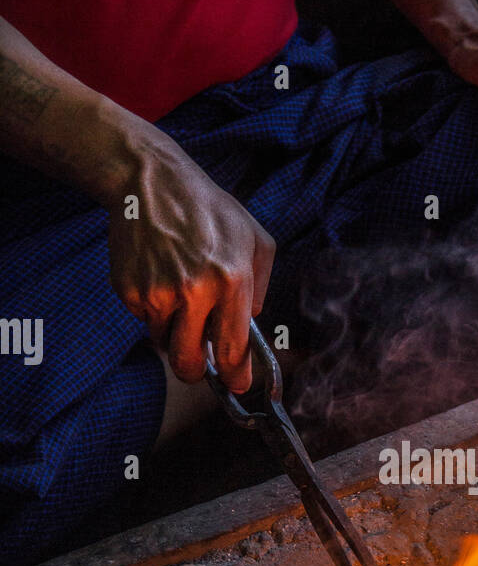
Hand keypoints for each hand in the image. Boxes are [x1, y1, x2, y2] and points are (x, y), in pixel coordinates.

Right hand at [108, 133, 274, 392]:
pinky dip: (154, 309)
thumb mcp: (254, 239)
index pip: (232, 349)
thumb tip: (251, 325)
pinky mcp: (128, 290)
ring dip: (174, 332)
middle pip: (188, 363)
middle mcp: (193, 291)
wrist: (150, 181)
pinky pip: (144, 320)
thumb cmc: (209, 210)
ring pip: (165, 342)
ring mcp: (156, 293)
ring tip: (180, 294)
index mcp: (230, 279)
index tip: (237, 384)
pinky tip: (160, 276)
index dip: (235, 375)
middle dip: (196, 370)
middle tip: (200, 363)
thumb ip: (261, 287)